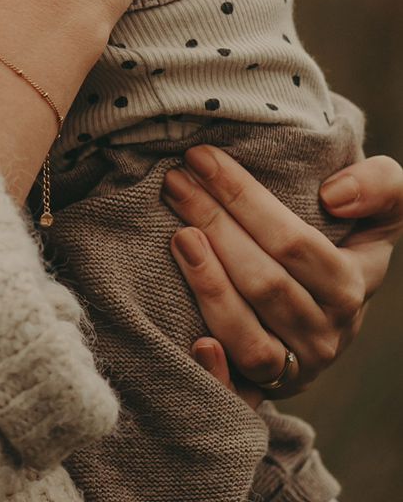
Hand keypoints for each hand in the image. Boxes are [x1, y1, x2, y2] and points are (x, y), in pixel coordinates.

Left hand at [162, 144, 402, 406]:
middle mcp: (326, 334)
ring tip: (178, 236)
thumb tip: (333, 196)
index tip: (202, 158)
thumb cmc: (344, 234)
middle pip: (264, 283)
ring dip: (208, 285)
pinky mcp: (264, 392)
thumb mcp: (383, 204)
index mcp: (352, 285)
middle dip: (214, 225)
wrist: (329, 300)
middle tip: (175, 183)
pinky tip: (195, 342)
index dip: (245, 198)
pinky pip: (240, 397)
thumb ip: (380, 186)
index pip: (295, 243)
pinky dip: (217, 375)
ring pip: (249, 338)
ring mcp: (295, 367)